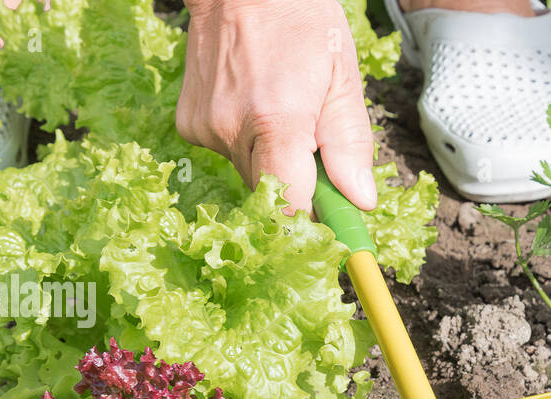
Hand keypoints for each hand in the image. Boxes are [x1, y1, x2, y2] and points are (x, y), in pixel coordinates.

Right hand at [178, 0, 376, 212]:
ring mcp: (206, 129)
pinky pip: (230, 155)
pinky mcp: (190, 127)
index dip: (315, 222)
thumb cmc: (299, 21)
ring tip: (284, 111)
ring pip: (252, 175)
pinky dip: (248, 143)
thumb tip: (360, 200)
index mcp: (275, 122)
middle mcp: (232, 130)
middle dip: (300, 184)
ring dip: (274, 160)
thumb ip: (350, 144)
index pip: (291, 207)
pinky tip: (254, 105)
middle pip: (274, 195)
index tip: (334, 224)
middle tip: (316, 145)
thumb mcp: (342, 78)